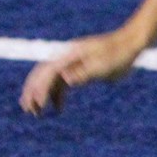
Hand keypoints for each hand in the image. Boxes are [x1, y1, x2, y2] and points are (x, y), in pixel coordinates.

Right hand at [19, 28, 143, 114]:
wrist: (130, 43)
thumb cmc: (118, 54)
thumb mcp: (103, 65)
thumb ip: (84, 73)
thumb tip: (66, 79)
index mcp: (70, 55)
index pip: (48, 73)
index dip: (40, 89)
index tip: (38, 106)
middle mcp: (66, 57)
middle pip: (42, 74)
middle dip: (32, 92)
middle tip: (26, 109)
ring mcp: (72, 63)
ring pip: (50, 80)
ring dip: (42, 95)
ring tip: (37, 113)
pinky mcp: (79, 68)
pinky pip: (62, 83)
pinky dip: (57, 95)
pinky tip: (59, 109)